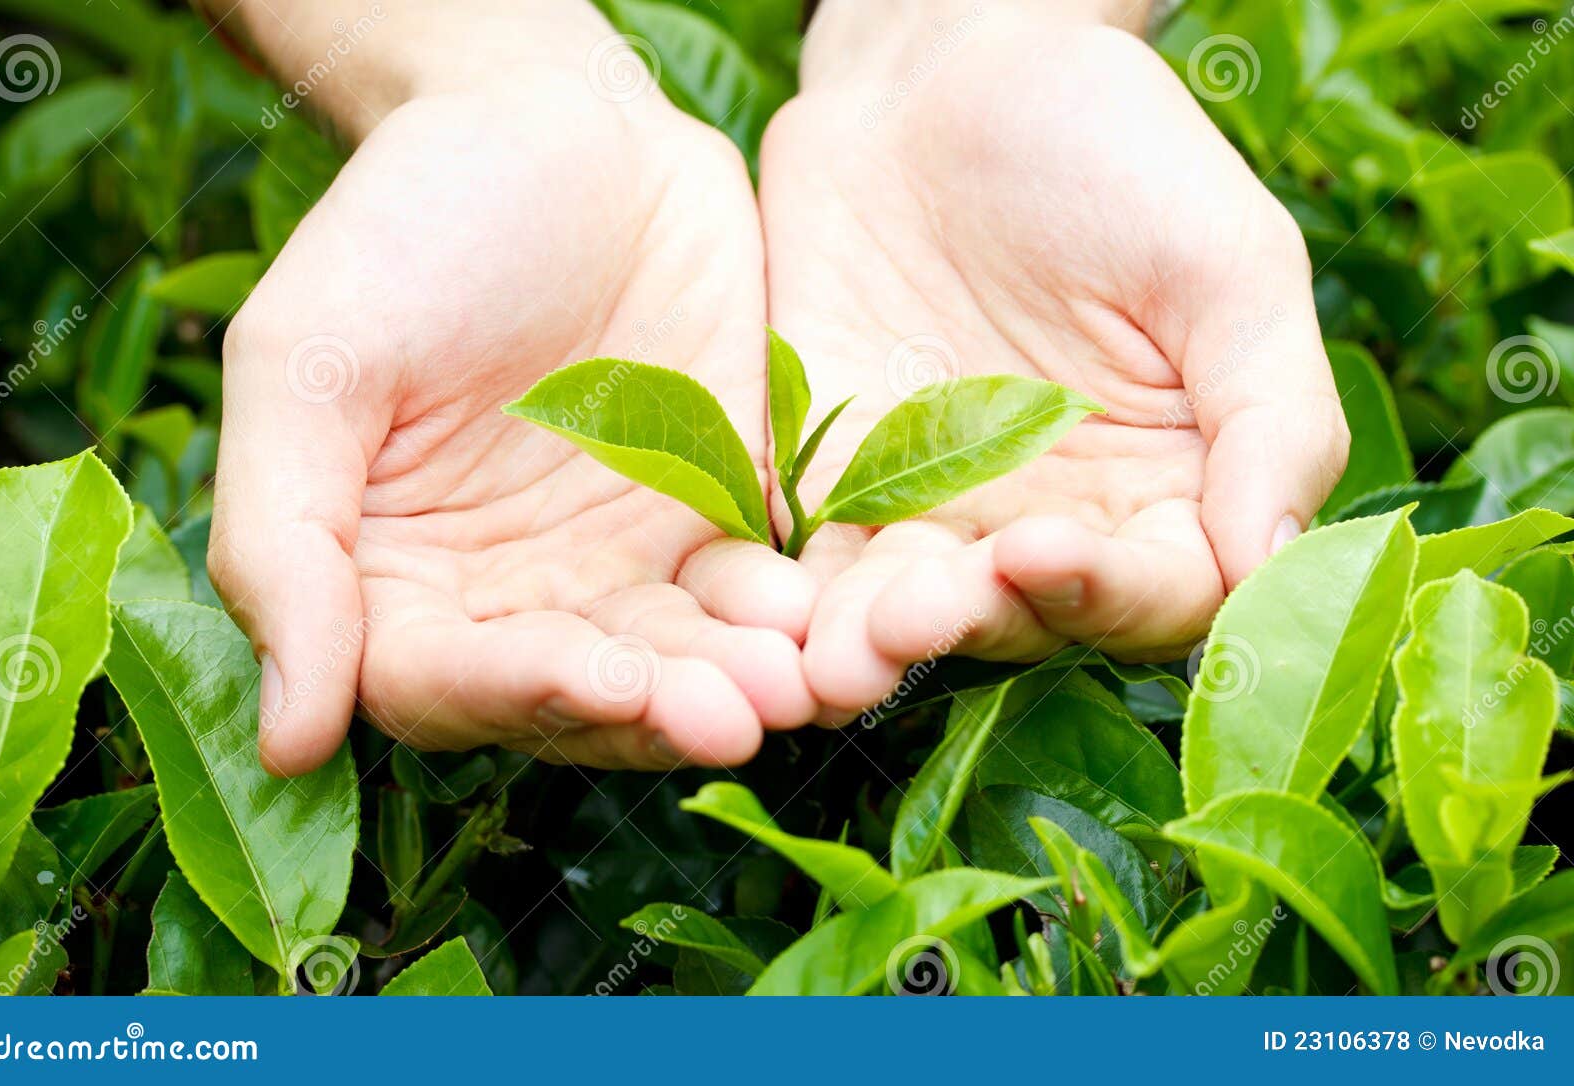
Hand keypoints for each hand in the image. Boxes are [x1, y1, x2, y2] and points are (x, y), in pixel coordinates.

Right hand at [208, 4, 813, 773]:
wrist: (554, 125)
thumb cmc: (404, 227)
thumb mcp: (308, 364)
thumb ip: (285, 545)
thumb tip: (285, 746)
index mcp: (396, 582)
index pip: (443, 685)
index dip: (515, 695)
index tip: (591, 682)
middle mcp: (509, 597)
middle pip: (578, 697)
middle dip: (652, 710)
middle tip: (729, 717)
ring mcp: (619, 564)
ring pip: (675, 662)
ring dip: (730, 681)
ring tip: (789, 682)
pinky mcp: (714, 516)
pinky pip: (751, 591)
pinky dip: (780, 613)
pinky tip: (814, 612)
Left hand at [761, 2, 1348, 717]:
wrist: (942, 81)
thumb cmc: (1111, 153)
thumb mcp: (1227, 264)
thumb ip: (1271, 417)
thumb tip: (1275, 565)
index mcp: (1168, 490)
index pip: (1158, 592)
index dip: (1108, 595)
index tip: (1045, 554)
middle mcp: (1052, 521)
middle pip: (1022, 619)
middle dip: (970, 624)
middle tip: (914, 616)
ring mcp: (935, 509)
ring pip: (909, 612)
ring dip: (871, 642)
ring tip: (836, 654)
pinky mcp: (831, 481)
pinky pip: (811, 561)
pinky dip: (791, 600)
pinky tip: (769, 613)